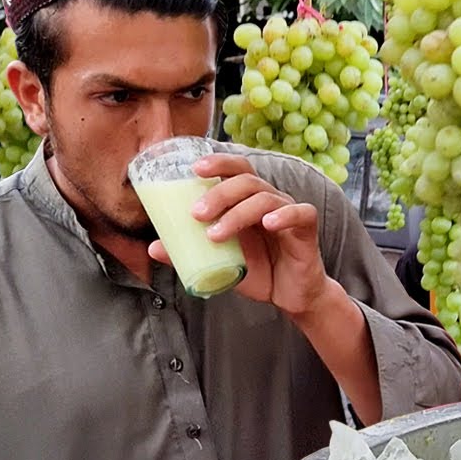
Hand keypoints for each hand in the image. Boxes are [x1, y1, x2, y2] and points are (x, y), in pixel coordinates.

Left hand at [147, 154, 335, 315]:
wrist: (291, 297)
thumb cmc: (259, 272)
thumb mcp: (219, 263)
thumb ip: (190, 253)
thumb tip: (153, 248)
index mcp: (248, 201)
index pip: (236, 168)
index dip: (218, 162)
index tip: (194, 170)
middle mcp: (270, 201)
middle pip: (247, 180)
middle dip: (219, 193)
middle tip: (196, 213)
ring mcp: (289, 214)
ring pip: (266, 197)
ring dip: (238, 213)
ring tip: (217, 234)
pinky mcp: (307, 231)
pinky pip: (301, 213)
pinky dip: (284, 215)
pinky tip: (268, 224)